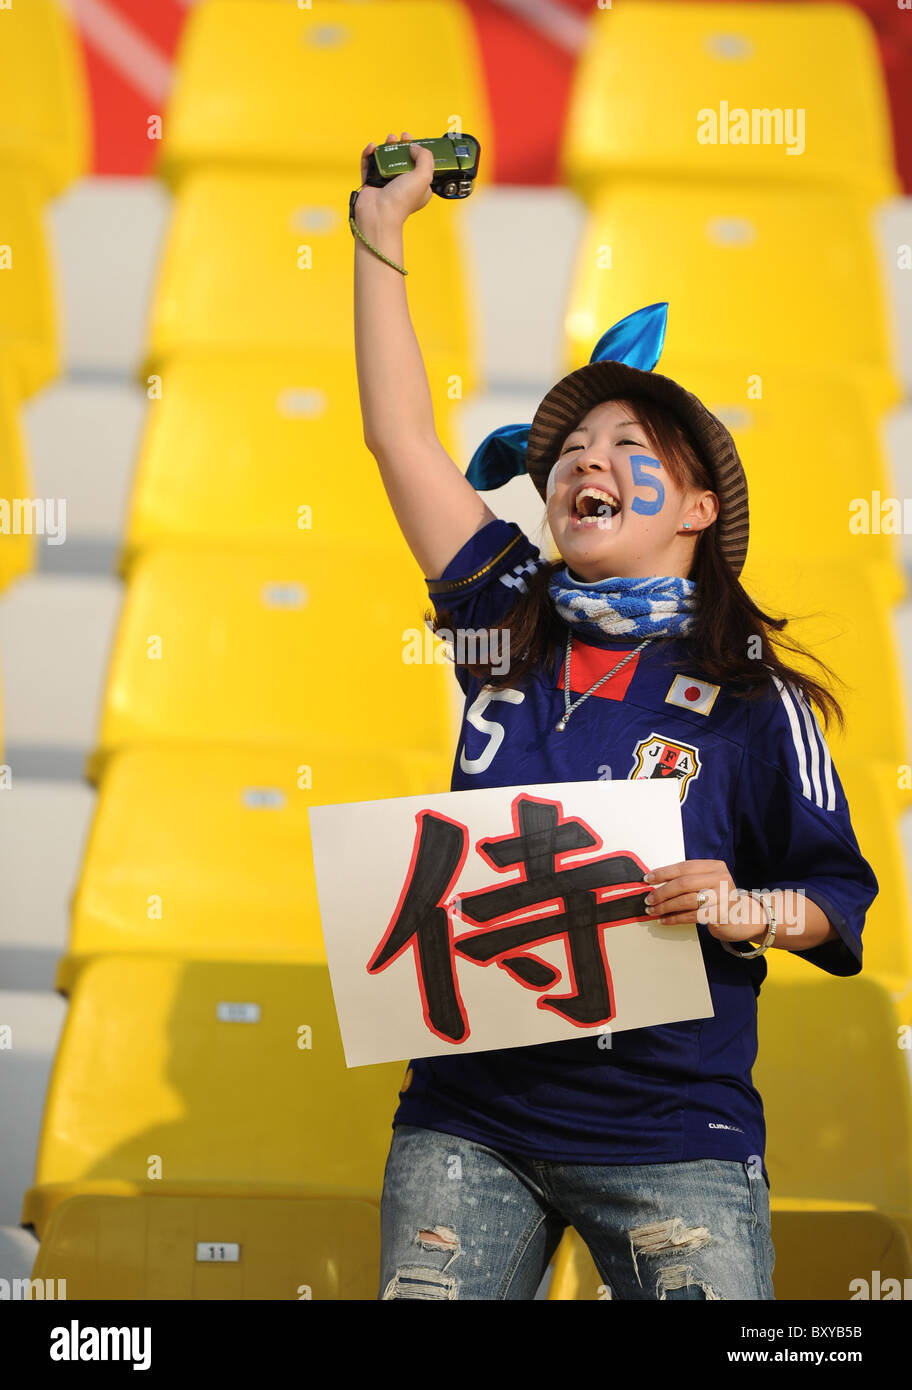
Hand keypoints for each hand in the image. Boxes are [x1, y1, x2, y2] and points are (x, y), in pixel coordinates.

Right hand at [355, 130, 434, 226]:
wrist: (379, 214)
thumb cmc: (402, 200)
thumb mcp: (424, 176)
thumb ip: (425, 157)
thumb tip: (413, 147)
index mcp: (418, 187)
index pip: (421, 166)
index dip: (418, 152)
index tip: (414, 142)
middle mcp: (402, 185)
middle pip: (402, 160)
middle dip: (401, 146)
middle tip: (400, 138)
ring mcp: (385, 184)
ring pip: (385, 161)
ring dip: (386, 148)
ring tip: (388, 139)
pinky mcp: (370, 183)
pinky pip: (368, 165)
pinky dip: (369, 155)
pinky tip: (372, 147)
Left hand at [641, 859, 768, 942]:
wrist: (743, 918)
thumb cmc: (719, 899)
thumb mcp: (707, 883)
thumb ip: (687, 880)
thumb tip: (655, 882)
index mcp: (715, 867)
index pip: (684, 867)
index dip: (663, 873)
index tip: (648, 879)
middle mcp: (721, 878)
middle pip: (684, 883)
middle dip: (662, 891)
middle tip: (648, 899)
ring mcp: (724, 897)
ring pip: (686, 900)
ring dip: (665, 906)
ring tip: (653, 910)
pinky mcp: (722, 915)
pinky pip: (692, 916)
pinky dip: (675, 919)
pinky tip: (664, 920)